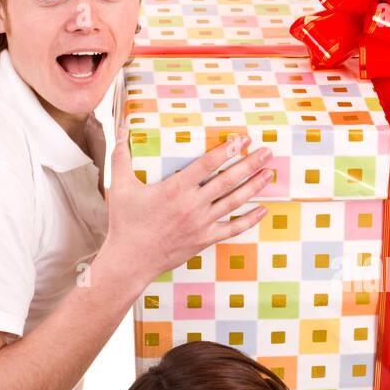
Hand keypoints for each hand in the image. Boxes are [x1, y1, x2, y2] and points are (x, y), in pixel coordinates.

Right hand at [103, 129, 272, 288]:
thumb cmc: (125, 223)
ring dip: (254, 186)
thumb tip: (122, 129)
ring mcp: (201, 224)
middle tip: (267, 151)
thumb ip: (122, 156)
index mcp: (175, 189)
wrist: (131, 260)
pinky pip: (232, 228)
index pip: (207, 163)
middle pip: (228, 180)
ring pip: (234, 201)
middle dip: (250, 164)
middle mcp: (192, 205)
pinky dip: (250, 219)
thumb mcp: (120, 186)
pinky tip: (263, 210)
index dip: (227, 149)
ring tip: (269, 173)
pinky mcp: (204, 239)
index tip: (242, 139)